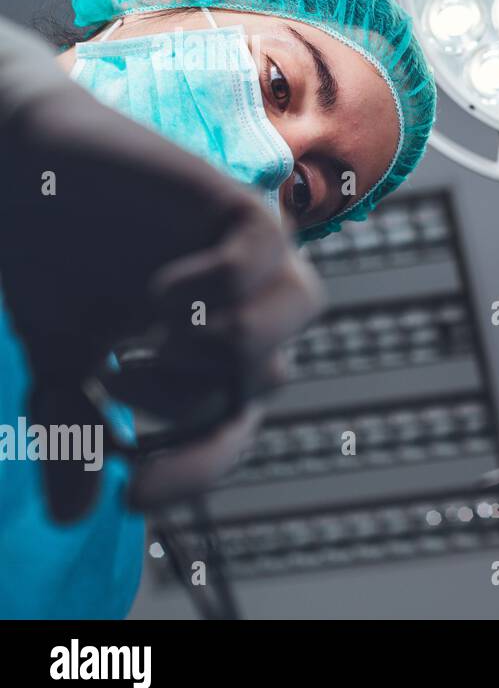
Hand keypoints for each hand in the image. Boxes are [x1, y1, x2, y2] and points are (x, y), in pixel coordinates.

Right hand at [0, 73, 322, 519]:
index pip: (231, 426)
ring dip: (217, 351)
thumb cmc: (50, 262)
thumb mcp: (57, 361)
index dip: (194, 471)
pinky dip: (215, 289)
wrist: (18, 170)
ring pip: (284, 326)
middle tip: (118, 376)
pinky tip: (158, 291)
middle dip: (186, 399)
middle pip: (263, 382)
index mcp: (210, 351)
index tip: (131, 497)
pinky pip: (262, 260)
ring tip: (146, 339)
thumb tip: (72, 517)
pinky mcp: (241, 207)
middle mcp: (243, 306)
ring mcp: (250, 259)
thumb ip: (73, 428)